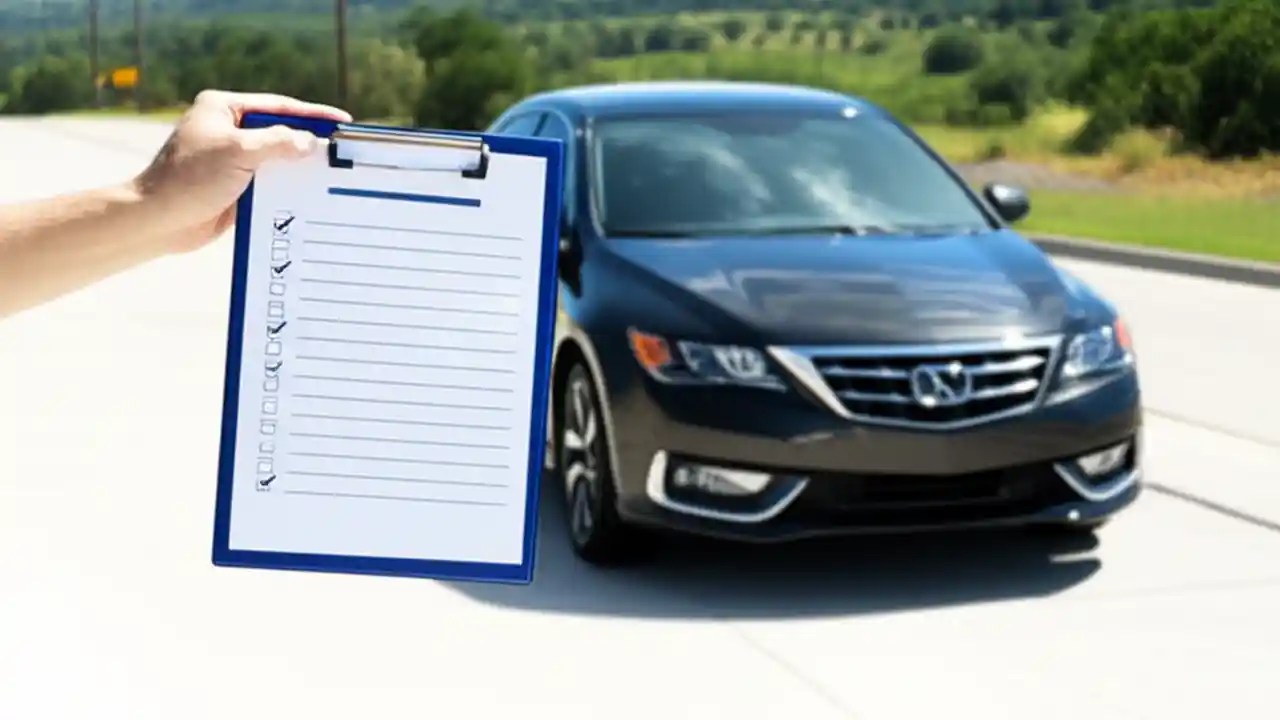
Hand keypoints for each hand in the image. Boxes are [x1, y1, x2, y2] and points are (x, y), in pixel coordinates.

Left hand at [133, 90, 351, 252]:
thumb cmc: (190, 179)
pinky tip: (311, 193)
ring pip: (277, 159)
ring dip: (300, 167)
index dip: (312, 113)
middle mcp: (227, 130)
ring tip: (333, 172)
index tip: (342, 120)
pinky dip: (289, 187)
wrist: (158, 221)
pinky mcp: (235, 185)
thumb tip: (310, 142)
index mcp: (223, 109)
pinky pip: (270, 182)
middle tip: (342, 149)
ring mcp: (231, 159)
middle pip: (279, 131)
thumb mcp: (238, 152)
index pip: (278, 106)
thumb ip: (278, 142)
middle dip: (309, 141)